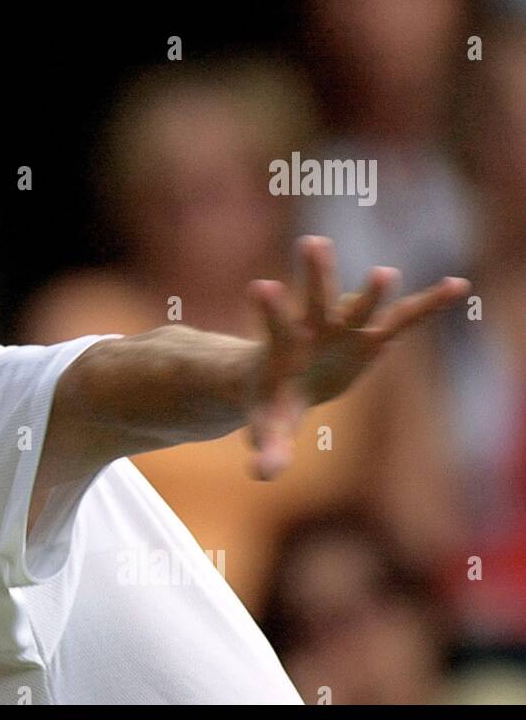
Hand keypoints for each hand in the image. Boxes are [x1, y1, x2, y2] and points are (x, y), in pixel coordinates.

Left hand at [244, 235, 469, 480]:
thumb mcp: (268, 426)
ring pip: (359, 304)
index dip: (270, 307)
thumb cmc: (271, 401)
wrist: (285, 378)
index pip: (274, 324)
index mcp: (283, 347)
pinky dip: (429, 304)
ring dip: (370, 291)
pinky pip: (404, 318)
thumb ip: (268, 448)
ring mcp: (344, 327)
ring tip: (385, 274)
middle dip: (317, 276)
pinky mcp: (372, 335)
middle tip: (313, 244)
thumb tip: (260, 475)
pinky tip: (459, 285)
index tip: (261, 285)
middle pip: (315, 300)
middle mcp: (313, 329)